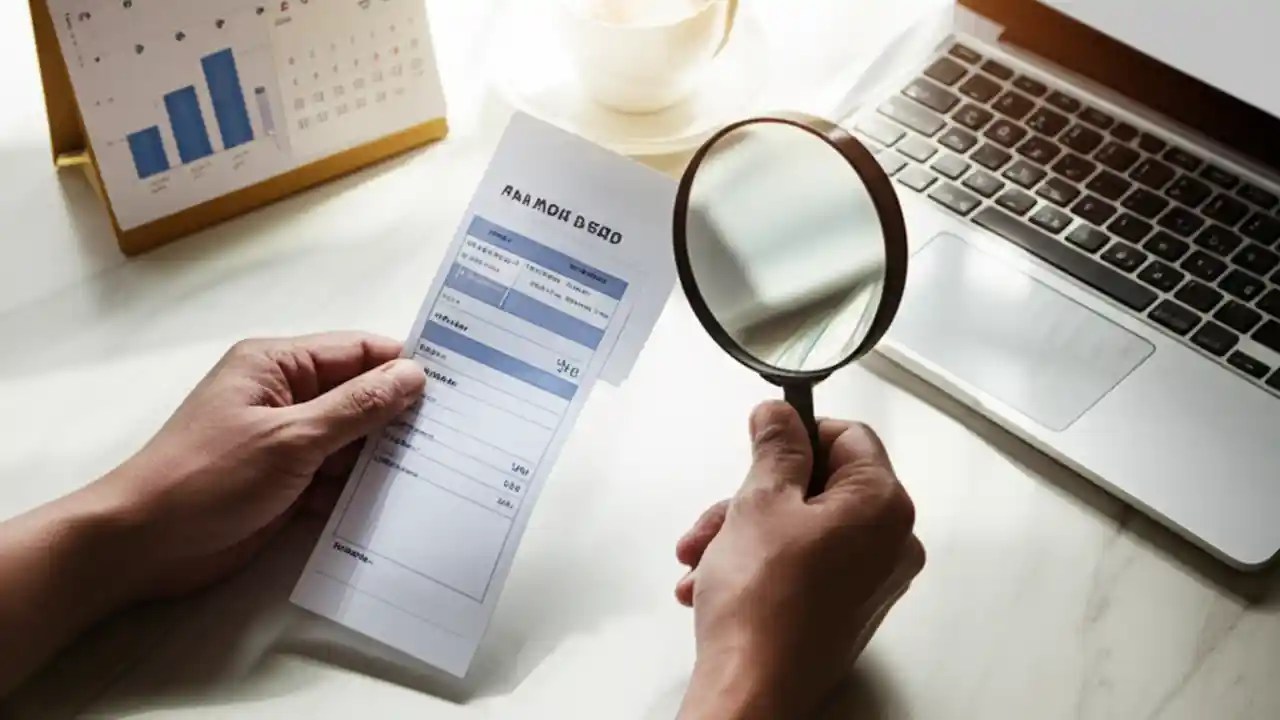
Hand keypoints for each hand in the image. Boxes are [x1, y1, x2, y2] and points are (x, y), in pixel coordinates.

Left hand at [81, 332, 425, 601]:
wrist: (143, 545)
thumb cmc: (208, 477)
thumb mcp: (291, 438)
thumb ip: (356, 407)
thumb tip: (413, 375)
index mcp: (278, 366)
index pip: (356, 351)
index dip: (404, 365)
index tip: (458, 384)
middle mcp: (285, 397)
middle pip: (360, 397)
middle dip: (401, 416)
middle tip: (459, 434)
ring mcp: (286, 443)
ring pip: (353, 443)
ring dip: (384, 460)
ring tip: (442, 473)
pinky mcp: (286, 484)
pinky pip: (337, 481)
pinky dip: (361, 492)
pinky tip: (400, 506)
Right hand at [674, 401, 924, 719]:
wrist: (751, 686)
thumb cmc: (762, 607)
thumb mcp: (759, 501)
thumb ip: (776, 448)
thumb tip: (780, 417)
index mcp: (883, 508)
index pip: (849, 436)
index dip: (799, 432)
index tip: (764, 438)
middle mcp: (890, 545)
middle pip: (820, 486)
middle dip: (758, 494)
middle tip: (724, 510)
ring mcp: (869, 581)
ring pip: (803, 527)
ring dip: (746, 531)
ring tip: (703, 555)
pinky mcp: (844, 609)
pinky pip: (803, 563)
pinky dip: (759, 562)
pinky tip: (713, 578)